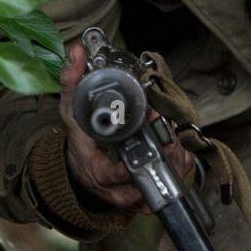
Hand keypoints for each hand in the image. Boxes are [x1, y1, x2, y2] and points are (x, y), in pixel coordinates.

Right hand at [58, 40, 195, 213]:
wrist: (78, 168)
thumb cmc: (78, 139)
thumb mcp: (71, 108)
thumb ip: (73, 80)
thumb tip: (77, 51)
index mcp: (96, 169)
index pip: (119, 169)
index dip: (141, 146)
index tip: (153, 118)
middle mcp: (114, 188)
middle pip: (147, 178)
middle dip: (166, 153)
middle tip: (173, 131)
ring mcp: (129, 196)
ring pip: (161, 185)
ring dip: (175, 163)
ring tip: (178, 142)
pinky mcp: (141, 199)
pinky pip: (166, 189)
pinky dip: (176, 172)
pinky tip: (180, 155)